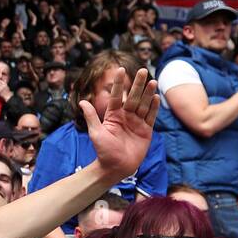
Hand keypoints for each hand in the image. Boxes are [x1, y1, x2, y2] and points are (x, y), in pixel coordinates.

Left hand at [84, 66, 158, 181]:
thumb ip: (91, 117)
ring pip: (143, 105)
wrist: (115, 168)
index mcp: (113, 116)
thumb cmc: (103, 152)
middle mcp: (125, 117)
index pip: (117, 96)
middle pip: (133, 97)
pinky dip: (154, 107)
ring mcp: (136, 123)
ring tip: (152, 81)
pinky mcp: (146, 131)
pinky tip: (156, 97)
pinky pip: (151, 117)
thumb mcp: (96, 134)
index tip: (121, 69)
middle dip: (138, 84)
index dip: (119, 83)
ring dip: (148, 93)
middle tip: (143, 70)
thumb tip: (81, 102)